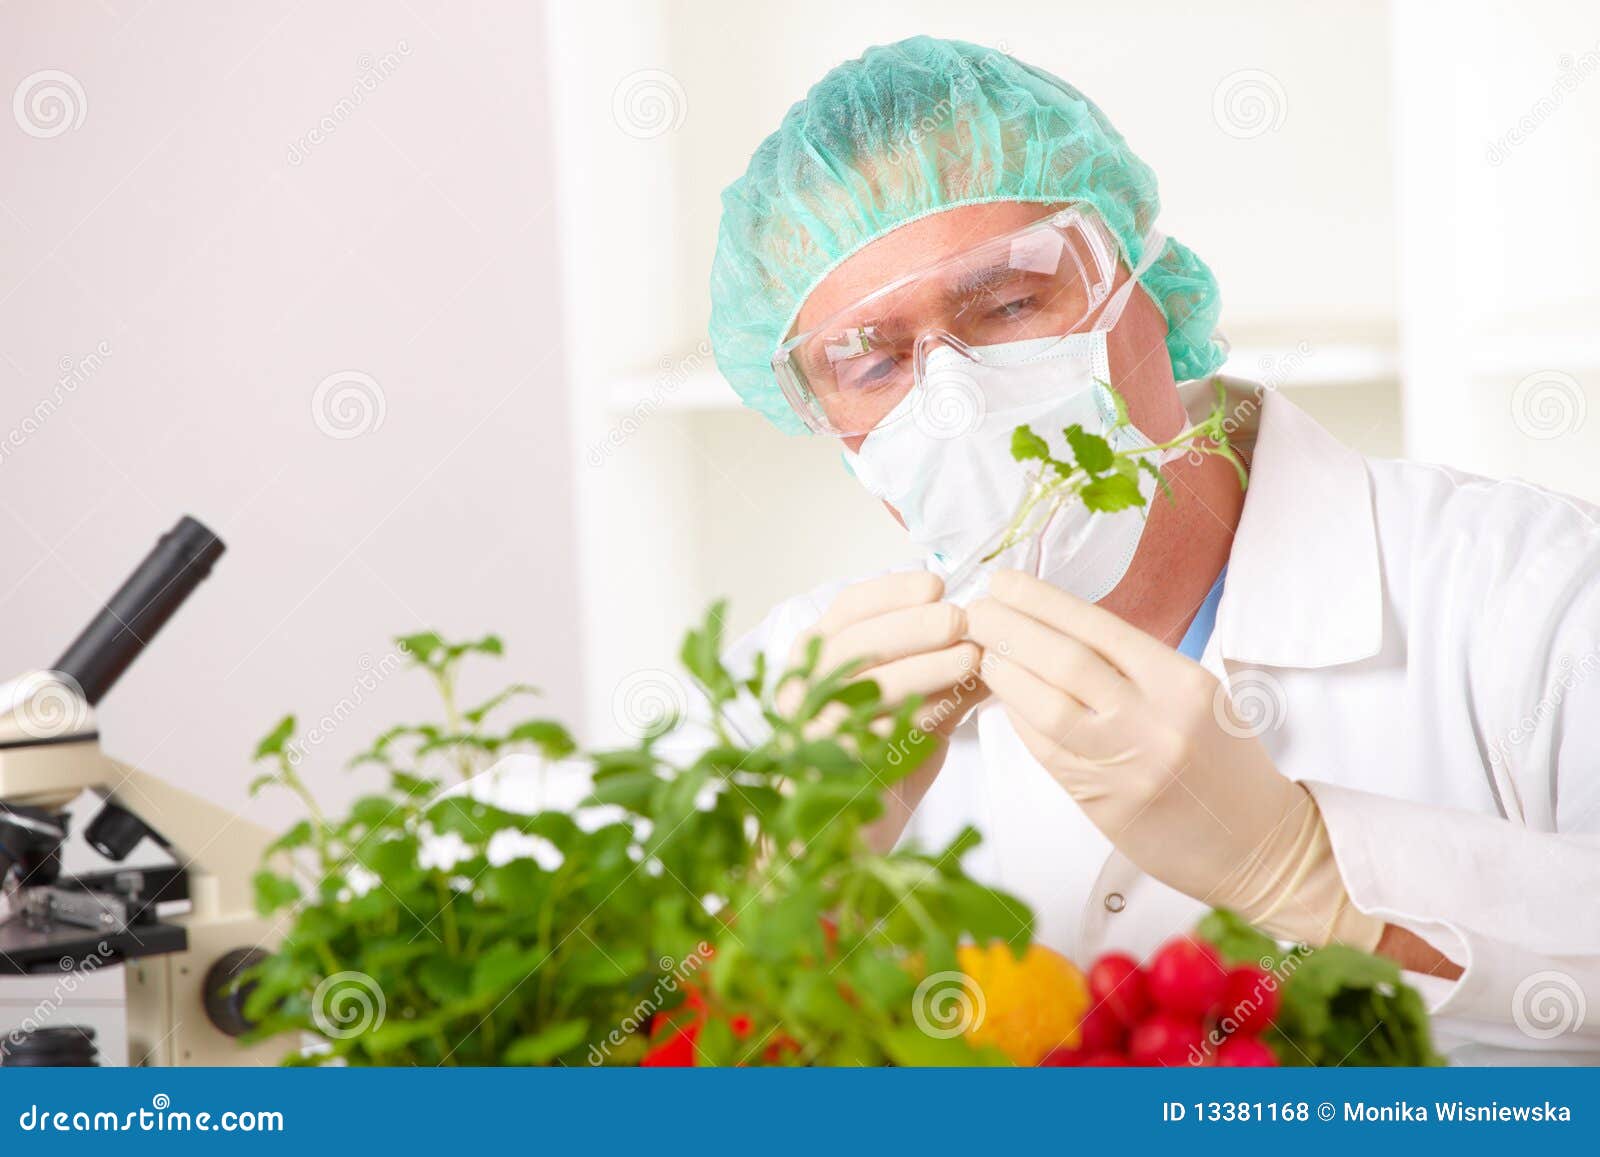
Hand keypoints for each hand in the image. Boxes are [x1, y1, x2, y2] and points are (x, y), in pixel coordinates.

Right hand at [785, 572, 987, 850]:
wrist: (847, 843)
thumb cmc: (878, 766)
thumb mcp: (914, 708)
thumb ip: (945, 674)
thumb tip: (995, 639)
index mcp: (816, 659)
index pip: (849, 608)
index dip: (894, 590)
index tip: (937, 583)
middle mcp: (803, 687)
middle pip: (856, 639)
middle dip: (913, 623)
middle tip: (961, 618)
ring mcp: (809, 726)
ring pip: (865, 681)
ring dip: (922, 664)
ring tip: (970, 658)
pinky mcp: (826, 766)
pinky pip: (872, 729)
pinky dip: (915, 711)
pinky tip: (950, 704)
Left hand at [968, 570, 1380, 948]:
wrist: (1257, 845)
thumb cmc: (1224, 764)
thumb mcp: (1195, 696)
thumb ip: (1134, 665)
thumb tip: (1058, 628)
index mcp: (1182, 682)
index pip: (1099, 627)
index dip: (1043, 602)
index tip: (1007, 583)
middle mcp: (1155, 720)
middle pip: (1065, 662)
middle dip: (1011, 630)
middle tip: (977, 610)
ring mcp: (1128, 765)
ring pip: (1046, 709)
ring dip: (1005, 675)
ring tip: (980, 651)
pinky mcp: (1105, 804)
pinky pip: (1047, 752)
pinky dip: (1019, 720)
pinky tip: (1003, 698)